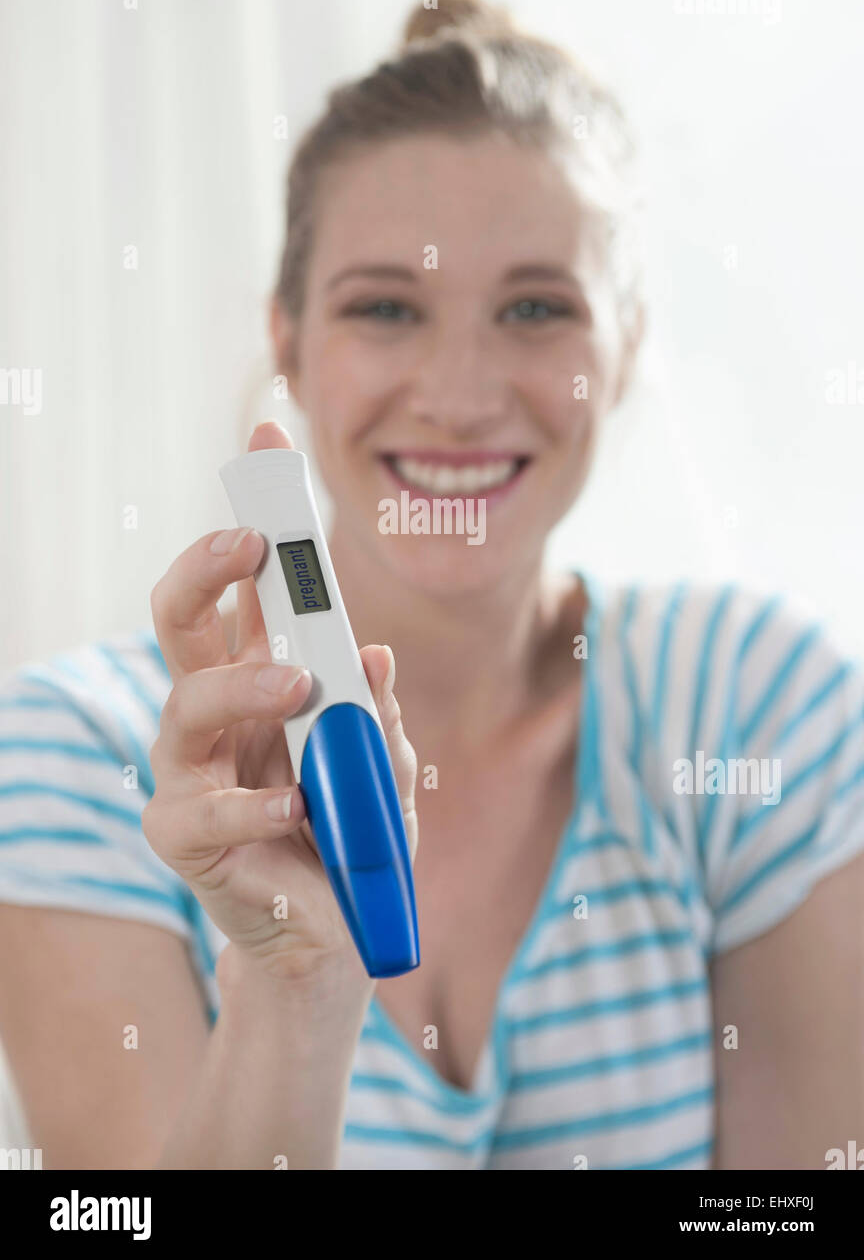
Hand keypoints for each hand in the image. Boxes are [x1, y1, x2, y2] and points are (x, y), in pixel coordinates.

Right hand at [144, 421, 417, 983]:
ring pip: (184, 701)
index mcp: (264, 677)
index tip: (268, 436)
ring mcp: (192, 770)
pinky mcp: (183, 837)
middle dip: (208, 564)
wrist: (335, 937)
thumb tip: (374, 654)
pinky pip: (202, 807)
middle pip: (180, 616)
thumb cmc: (355, 836)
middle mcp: (218, 712)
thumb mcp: (385, 769)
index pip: (248, 585)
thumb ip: (378, 717)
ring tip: (299, 686)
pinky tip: (296, 807)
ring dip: (244, 684)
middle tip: (251, 543)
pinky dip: (255, 802)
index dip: (254, 511)